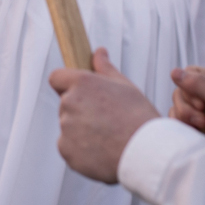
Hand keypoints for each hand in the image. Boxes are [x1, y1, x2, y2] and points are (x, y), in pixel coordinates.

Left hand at [49, 48, 159, 183]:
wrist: (148, 153)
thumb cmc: (139, 117)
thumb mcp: (125, 87)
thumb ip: (105, 68)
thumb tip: (98, 51)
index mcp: (82, 83)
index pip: (56, 78)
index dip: (65, 84)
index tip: (80, 93)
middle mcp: (69, 102)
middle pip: (65, 104)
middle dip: (80, 110)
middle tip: (106, 121)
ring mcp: (66, 127)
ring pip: (68, 127)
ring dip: (81, 131)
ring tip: (108, 138)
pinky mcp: (66, 150)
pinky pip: (69, 147)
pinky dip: (81, 151)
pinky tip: (102, 152)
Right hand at [169, 67, 204, 168]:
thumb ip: (201, 85)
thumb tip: (174, 72)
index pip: (191, 73)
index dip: (190, 87)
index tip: (202, 105)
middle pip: (181, 90)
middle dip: (188, 107)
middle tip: (204, 121)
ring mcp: (204, 111)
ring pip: (178, 106)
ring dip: (185, 118)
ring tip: (203, 129)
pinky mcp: (199, 127)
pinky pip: (179, 120)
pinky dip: (183, 126)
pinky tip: (196, 134)